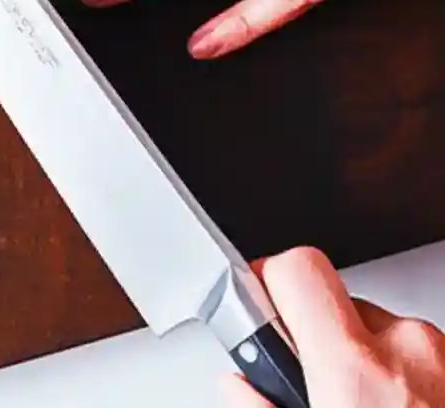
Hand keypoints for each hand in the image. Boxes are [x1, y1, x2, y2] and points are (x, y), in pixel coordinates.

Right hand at [221, 248, 444, 406]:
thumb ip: (264, 407)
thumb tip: (239, 384)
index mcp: (355, 369)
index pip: (296, 269)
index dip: (266, 276)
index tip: (253, 299)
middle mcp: (405, 346)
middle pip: (334, 300)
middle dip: (315, 334)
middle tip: (313, 382)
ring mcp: (441, 352)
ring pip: (376, 326)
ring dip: (360, 356)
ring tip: (360, 403)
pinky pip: (412, 347)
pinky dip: (398, 372)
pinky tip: (393, 405)